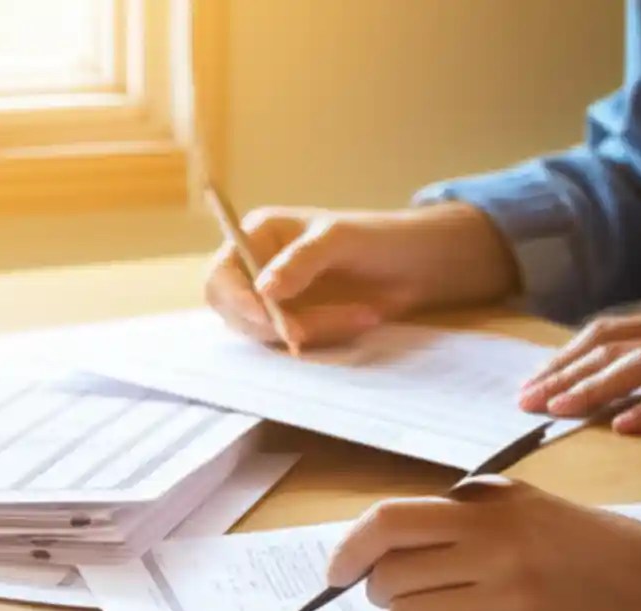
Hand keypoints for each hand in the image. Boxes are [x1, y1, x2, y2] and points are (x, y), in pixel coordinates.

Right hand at [204, 202, 518, 347]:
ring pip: (268, 333)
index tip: (264, 318)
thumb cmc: (378, 238)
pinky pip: (294, 344)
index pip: (221, 274)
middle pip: (236, 311)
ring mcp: (276, 300)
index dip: (234, 300)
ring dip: (311, 330)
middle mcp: (258, 268)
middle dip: (272, 323)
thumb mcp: (340, 240)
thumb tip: (262, 289)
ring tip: (361, 314)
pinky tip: (360, 318)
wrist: (419, 266)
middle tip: (308, 330)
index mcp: (258, 236)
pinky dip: (324, 338)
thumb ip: (301, 261)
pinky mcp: (298, 325)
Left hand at [325, 478, 640, 610]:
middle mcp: (493, 548)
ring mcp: (509, 597)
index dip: (348, 549)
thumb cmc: (597, 545)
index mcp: (489, 508)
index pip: (388, 522)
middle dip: (383, 591)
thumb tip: (388, 533)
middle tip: (406, 593)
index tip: (335, 571)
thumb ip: (464, 508)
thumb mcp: (530, 503)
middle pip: (390, 577)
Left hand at [518, 304, 640, 432]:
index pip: (607, 331)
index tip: (534, 382)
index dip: (566, 356)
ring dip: (593, 389)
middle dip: (564, 373)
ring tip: (559, 410)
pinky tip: (621, 427)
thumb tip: (608, 376)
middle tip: (528, 401)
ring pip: (640, 366)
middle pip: (612, 346)